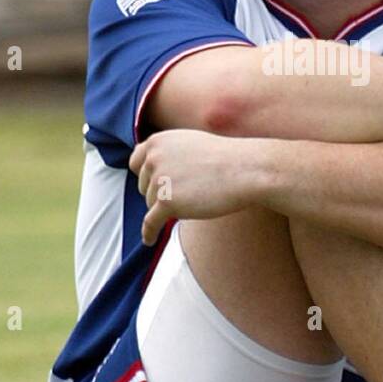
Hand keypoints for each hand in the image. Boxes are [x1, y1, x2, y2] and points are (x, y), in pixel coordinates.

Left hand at [129, 129, 261, 244]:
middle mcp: (153, 158)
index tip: (151, 185)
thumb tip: (152, 170)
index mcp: (157, 141)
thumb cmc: (226, 158)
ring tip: (196, 199)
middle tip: (188, 192)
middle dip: (160, 193)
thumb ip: (169, 153)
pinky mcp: (167, 202)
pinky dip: (148, 233)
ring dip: (168, 207)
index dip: (145, 175)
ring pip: (151, 205)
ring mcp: (159, 180)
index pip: (136, 162)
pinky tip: (149, 241)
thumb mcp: (191, 144)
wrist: (246, 170)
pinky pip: (150, 223)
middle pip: (144, 187)